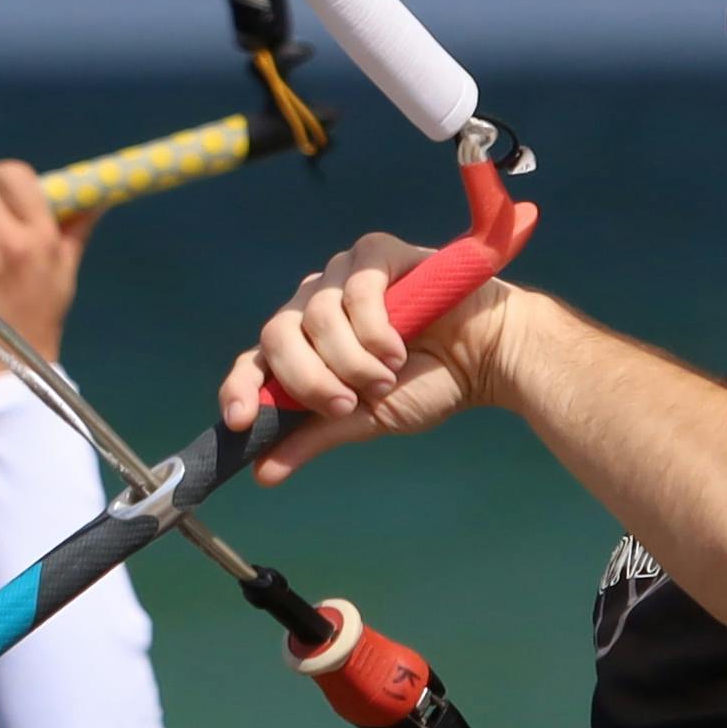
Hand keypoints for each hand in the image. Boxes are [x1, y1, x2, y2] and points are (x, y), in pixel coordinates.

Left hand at [218, 234, 519, 480]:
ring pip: (317, 315)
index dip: (239, 388)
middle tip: (345, 403)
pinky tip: (399, 348)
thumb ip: (314, 437)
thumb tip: (263, 474)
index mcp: (304, 344)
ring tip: (388, 376)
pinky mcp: (373, 254)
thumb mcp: (365, 420)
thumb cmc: (426, 384)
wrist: (487, 358)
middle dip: (309, 379)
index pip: (253, 360)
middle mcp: (313, 304)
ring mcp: (340, 275)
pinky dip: (375, 328)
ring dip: (353, 360)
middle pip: (277, 335)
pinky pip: (355, 288)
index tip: (241, 422)